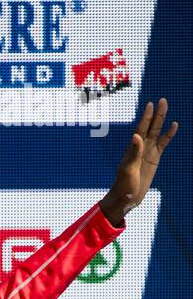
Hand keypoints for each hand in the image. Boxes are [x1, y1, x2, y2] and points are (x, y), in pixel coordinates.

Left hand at [101, 99, 177, 225]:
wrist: (127, 198)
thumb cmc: (124, 185)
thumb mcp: (128, 169)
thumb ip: (133, 153)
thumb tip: (136, 136)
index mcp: (132, 148)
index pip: (140, 129)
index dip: (145, 117)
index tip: (150, 105)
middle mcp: (141, 147)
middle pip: (150, 126)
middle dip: (156, 114)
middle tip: (161, 100)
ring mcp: (148, 151)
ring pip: (157, 132)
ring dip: (161, 120)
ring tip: (165, 106)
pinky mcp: (155, 158)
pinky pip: (163, 143)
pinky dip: (168, 135)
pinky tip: (174, 125)